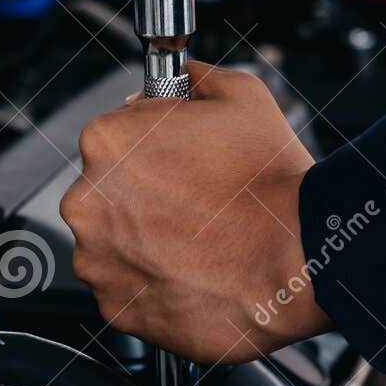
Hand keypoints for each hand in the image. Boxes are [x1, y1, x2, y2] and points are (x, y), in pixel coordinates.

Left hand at [59, 63, 328, 363]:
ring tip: (198, 238)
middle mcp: (87, 201)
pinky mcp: (116, 306)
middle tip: (194, 200)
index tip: (177, 158)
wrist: (299, 259)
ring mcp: (98, 259)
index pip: (113, 135)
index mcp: (106, 141)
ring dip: (144, 240)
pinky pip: (125, 288)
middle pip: (106, 191)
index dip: (151, 145)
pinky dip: (152, 283)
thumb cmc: (270, 183)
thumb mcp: (240, 95)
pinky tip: (193, 270)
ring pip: (113, 242)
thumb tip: (183, 78)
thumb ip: (194, 79)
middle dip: (143, 195)